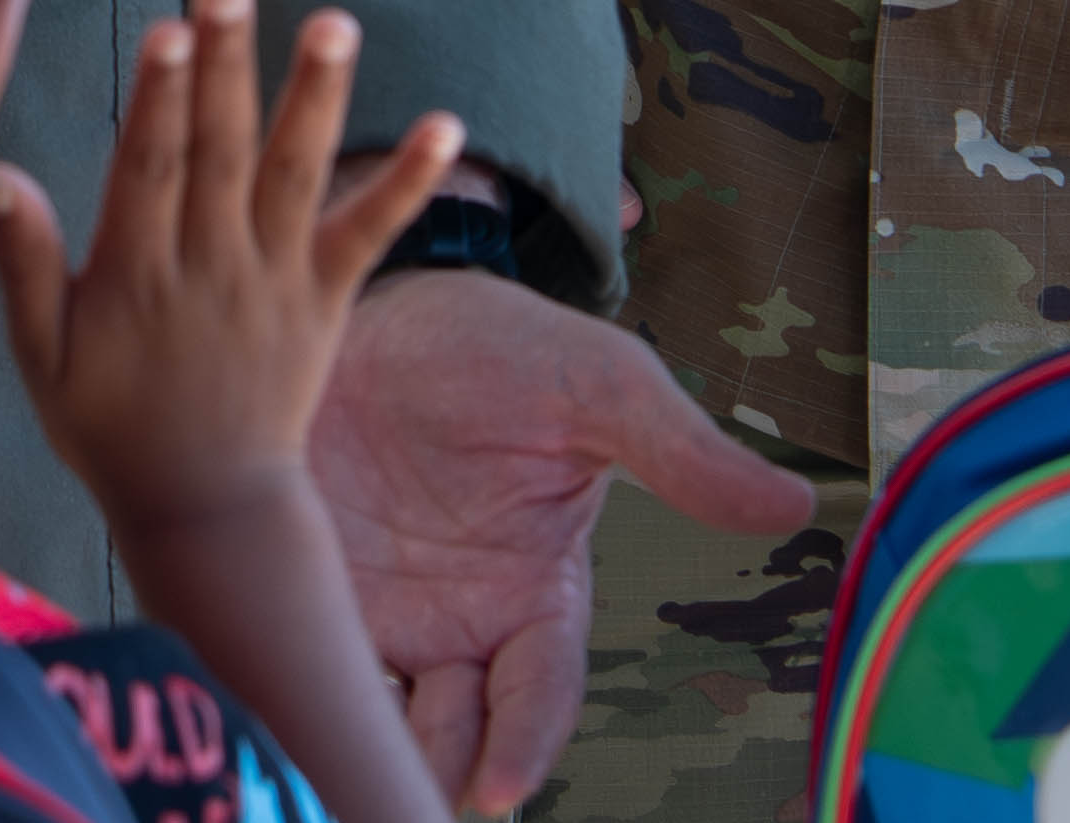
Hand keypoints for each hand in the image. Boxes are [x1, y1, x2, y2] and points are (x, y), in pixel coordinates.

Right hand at [0, 0, 456, 532]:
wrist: (206, 508)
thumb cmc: (110, 425)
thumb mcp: (44, 359)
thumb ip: (24, 267)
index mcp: (136, 278)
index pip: (148, 174)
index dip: (157, 102)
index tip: (167, 30)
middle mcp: (211, 269)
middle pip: (220, 154)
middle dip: (224, 67)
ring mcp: (275, 281)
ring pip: (296, 177)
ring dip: (315, 98)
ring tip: (335, 24)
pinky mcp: (327, 299)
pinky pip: (371, 234)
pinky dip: (407, 183)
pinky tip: (445, 125)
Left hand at [312, 265, 818, 811]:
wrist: (370, 296)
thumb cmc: (498, 343)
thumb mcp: (598, 387)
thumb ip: (681, 454)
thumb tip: (793, 503)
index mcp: (539, 592)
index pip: (541, 694)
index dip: (523, 745)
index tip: (496, 790)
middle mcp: (461, 626)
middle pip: (454, 734)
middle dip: (433, 773)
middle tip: (401, 799)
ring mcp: (384, 616)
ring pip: (380, 719)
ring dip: (363, 749)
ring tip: (335, 764)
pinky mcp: (309, 593)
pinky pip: (302, 667)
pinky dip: (294, 700)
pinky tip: (275, 709)